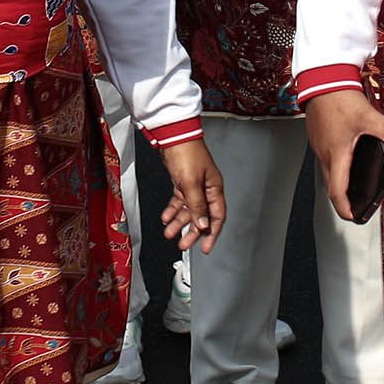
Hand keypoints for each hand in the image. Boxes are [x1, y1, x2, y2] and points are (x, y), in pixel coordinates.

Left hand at [160, 139, 225, 253]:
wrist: (172, 135)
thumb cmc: (186, 153)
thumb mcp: (191, 183)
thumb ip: (197, 206)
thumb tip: (202, 225)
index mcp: (214, 188)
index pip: (217, 216)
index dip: (212, 233)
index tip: (205, 248)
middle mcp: (206, 188)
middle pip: (201, 216)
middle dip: (192, 231)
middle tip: (183, 244)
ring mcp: (194, 185)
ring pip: (188, 209)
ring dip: (179, 222)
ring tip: (169, 233)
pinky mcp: (182, 181)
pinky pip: (179, 200)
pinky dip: (173, 210)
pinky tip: (166, 217)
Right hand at [304, 86, 383, 221]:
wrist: (322, 79)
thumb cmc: (341, 99)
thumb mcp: (369, 116)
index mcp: (337, 155)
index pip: (337, 191)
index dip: (345, 208)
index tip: (354, 216)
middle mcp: (324, 154)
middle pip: (331, 185)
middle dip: (344, 199)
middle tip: (357, 205)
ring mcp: (318, 146)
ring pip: (328, 172)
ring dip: (339, 182)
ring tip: (355, 185)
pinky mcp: (317, 137)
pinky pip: (326, 158)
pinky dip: (336, 167)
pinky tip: (348, 159)